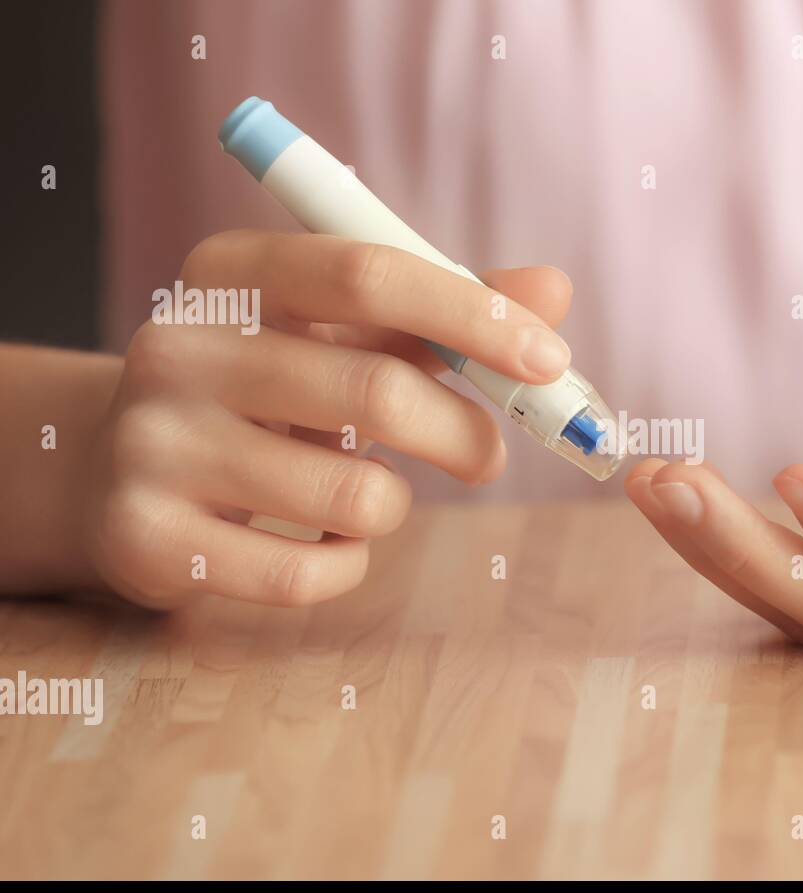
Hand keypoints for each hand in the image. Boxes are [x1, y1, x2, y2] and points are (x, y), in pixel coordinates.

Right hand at [83, 230, 572, 608]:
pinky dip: (347, 566)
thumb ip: (443, 314)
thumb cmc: (266, 392)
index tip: (551, 361)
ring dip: (394, 504)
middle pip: (376, 390)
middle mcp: (177, 348)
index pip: (369, 274)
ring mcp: (152, 445)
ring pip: (352, 495)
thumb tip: (553, 292)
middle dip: (463, 433)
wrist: (114, 471)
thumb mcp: (339, 336)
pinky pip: (304, 575)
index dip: (474, 317)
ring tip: (368, 493)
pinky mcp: (144, 538)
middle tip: (489, 457)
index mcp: (231, 275)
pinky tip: (325, 543)